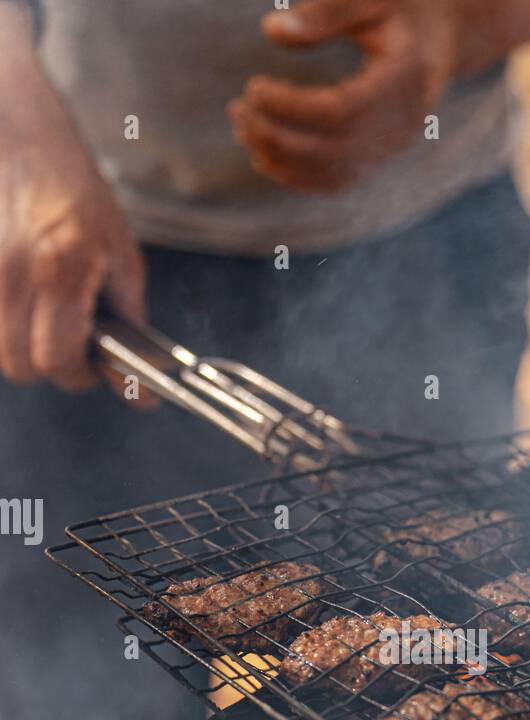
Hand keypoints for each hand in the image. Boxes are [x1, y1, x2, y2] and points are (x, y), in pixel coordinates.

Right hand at [0, 24, 145, 390]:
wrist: (21, 138)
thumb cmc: (76, 193)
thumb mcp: (121, 255)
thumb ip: (128, 323)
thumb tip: (140, 393)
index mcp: (62, 268)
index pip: (57, 359)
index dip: (77, 375)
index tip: (90, 369)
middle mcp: (15, 271)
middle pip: (20, 365)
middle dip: (49, 366)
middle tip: (69, 347)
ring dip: (22, 348)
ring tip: (45, 320)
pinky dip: (3, 326)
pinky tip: (22, 304)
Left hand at [228, 0, 465, 193]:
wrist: (442, 35)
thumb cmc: (404, 4)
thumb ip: (324, 12)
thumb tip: (270, 31)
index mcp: (405, 80)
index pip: (341, 112)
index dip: (292, 108)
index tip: (252, 88)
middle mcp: (404, 122)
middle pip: (334, 149)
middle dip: (279, 137)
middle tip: (236, 111)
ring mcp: (394, 146)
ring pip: (333, 172)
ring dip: (282, 160)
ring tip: (242, 129)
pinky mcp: (381, 156)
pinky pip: (337, 180)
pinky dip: (298, 175)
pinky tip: (264, 155)